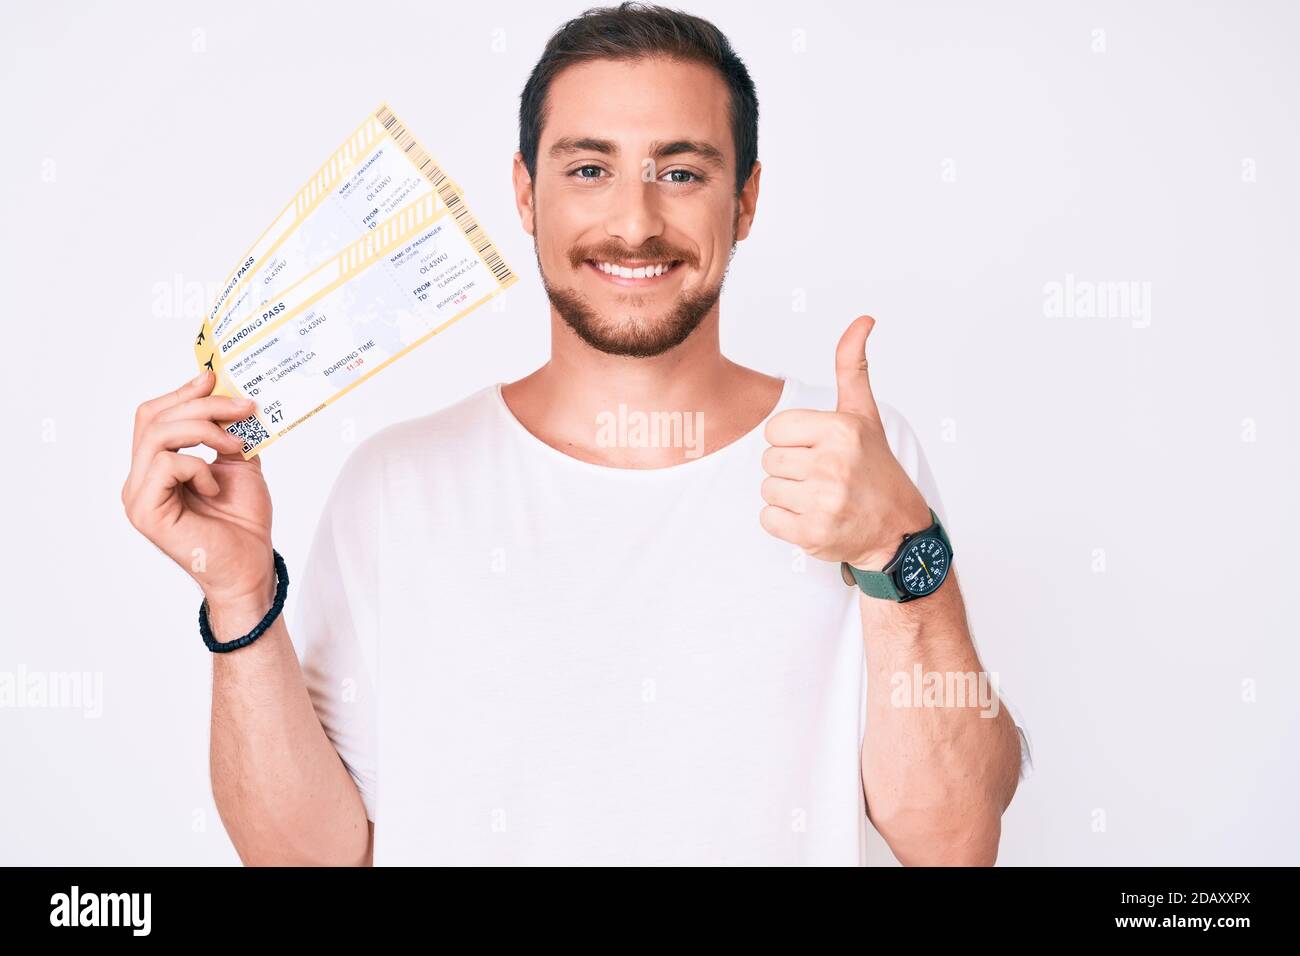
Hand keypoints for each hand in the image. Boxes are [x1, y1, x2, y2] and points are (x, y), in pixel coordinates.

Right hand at [121, 369, 275, 607]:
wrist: (251, 566)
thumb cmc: (243, 523)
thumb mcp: (240, 464)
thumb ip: (229, 433)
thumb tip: (233, 396)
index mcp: (156, 466)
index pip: (154, 416)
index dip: (182, 393)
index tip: (212, 377)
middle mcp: (140, 479)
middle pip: (154, 418)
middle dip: (202, 406)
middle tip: (243, 409)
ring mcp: (137, 495)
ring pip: (158, 435)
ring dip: (205, 431)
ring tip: (235, 448)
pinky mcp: (145, 511)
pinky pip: (166, 465)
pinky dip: (198, 467)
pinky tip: (215, 487)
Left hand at [760, 315, 931, 569]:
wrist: (897, 530)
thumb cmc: (876, 469)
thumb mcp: (865, 414)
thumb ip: (853, 367)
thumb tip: (863, 319)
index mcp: (840, 430)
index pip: (774, 430)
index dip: (792, 441)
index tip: (818, 451)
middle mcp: (833, 464)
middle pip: (768, 460)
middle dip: (789, 469)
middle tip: (822, 477)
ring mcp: (823, 501)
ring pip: (767, 489)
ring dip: (788, 496)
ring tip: (820, 497)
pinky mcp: (813, 533)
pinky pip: (768, 519)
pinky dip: (785, 522)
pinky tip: (814, 518)